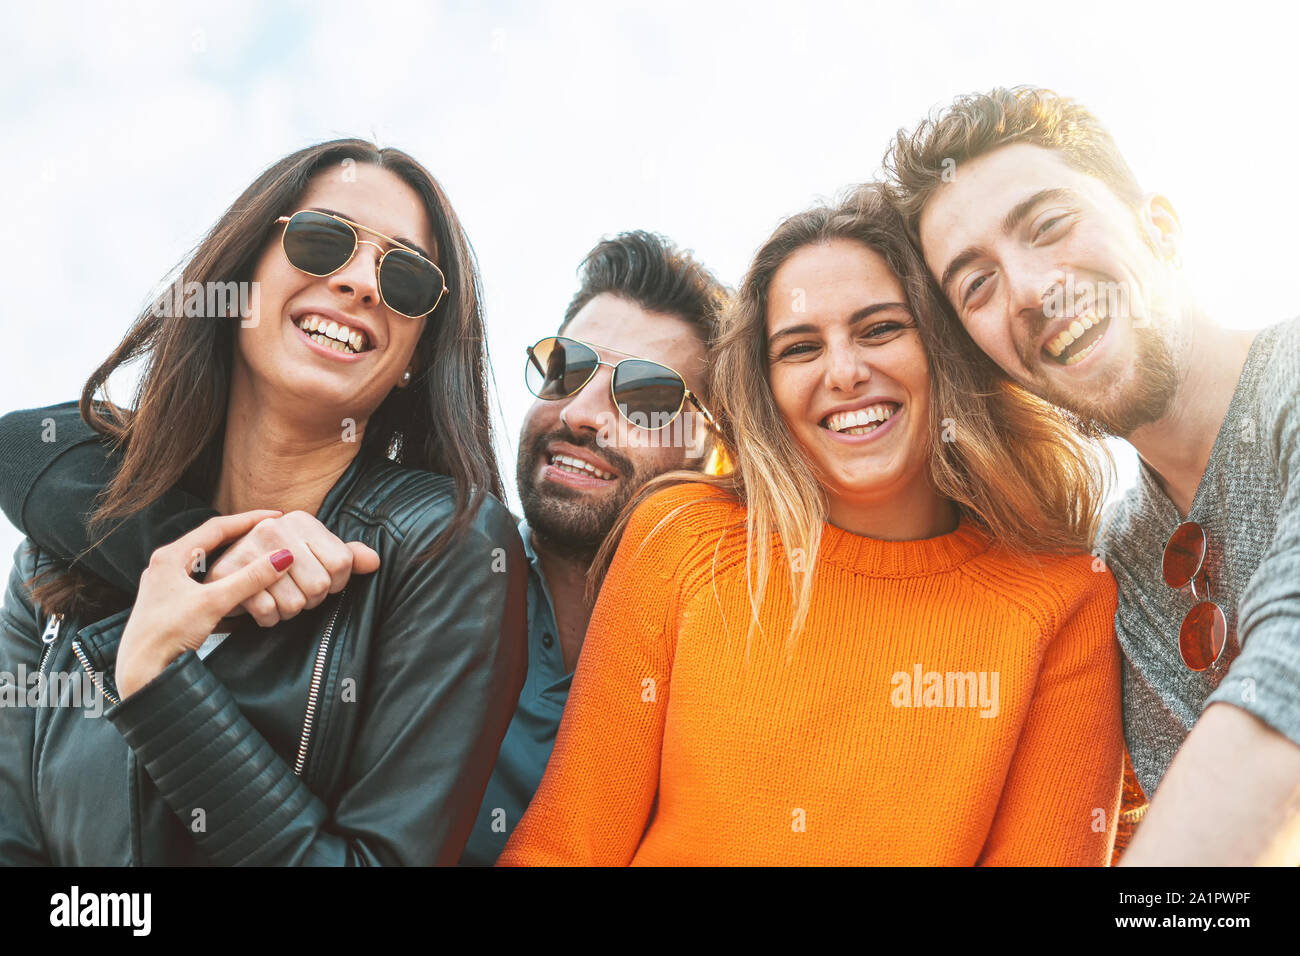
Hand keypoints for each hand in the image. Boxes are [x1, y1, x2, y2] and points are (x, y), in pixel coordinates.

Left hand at [115, 511, 297, 698]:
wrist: (141, 674)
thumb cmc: (168, 635)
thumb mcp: (213, 603)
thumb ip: (249, 579)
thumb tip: (284, 556)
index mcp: (169, 557)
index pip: (216, 527)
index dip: (249, 519)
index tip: (276, 515)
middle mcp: (165, 566)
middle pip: (211, 542)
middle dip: (242, 536)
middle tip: (270, 531)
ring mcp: (166, 585)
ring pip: (207, 563)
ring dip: (233, 558)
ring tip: (259, 554)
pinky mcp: (170, 604)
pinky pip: (203, 581)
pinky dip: (224, 578)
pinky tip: (239, 586)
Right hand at [204, 510, 380, 627]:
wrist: (229, 571)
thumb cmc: (282, 563)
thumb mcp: (317, 553)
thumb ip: (348, 556)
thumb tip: (374, 562)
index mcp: (302, 521)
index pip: (342, 563)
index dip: (336, 582)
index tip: (321, 579)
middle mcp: (275, 529)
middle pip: (319, 586)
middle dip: (312, 598)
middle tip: (297, 590)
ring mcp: (249, 550)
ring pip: (295, 603)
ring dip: (290, 610)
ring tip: (280, 596)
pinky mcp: (227, 575)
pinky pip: (268, 612)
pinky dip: (270, 617)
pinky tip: (264, 603)